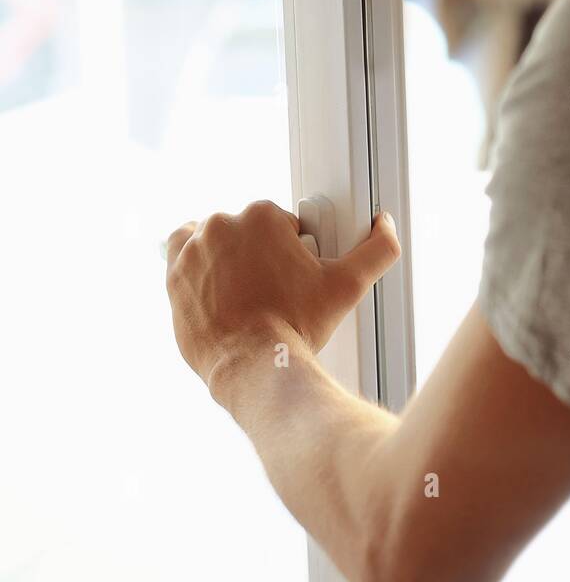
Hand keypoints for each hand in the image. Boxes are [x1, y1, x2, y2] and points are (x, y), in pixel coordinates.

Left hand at [165, 203, 400, 401]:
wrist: (254, 365)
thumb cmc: (297, 326)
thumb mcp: (347, 286)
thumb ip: (377, 249)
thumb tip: (384, 224)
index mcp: (261, 216)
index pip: (280, 225)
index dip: (292, 251)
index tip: (294, 277)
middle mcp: (221, 225)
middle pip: (246, 231)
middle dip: (259, 254)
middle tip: (274, 290)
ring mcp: (193, 250)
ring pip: (213, 239)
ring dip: (227, 255)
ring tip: (245, 289)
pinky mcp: (173, 276)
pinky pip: (181, 254)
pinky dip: (195, 264)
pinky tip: (214, 284)